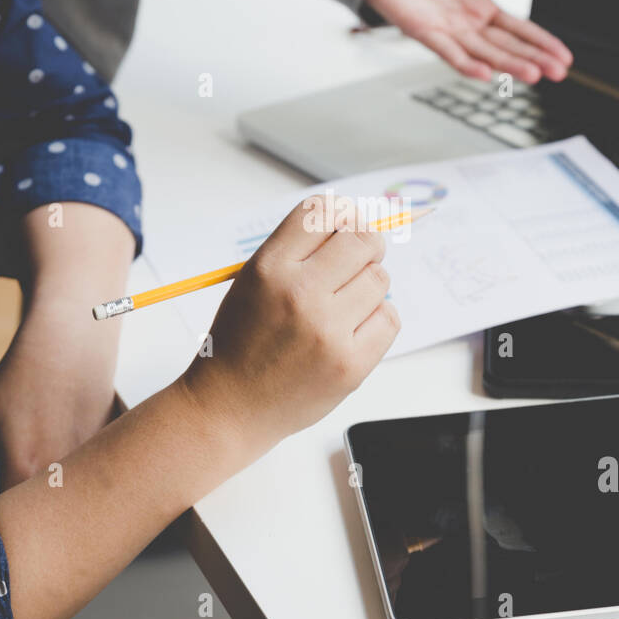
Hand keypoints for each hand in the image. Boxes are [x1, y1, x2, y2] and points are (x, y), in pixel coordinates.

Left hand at [0, 295, 120, 520]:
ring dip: (42, 512)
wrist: (73, 341)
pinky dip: (68, 492)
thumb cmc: (23, 378)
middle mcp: (63, 479)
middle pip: (34, 526)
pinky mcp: (108, 461)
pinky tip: (60, 471)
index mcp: (24, 473)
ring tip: (31, 483)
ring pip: (60, 511)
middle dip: (14, 530)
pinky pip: (83, 492)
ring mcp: (90, 471)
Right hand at [179, 195, 400, 455]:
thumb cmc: (242, 342)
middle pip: (362, 240)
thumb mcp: (251, 282)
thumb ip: (296, 252)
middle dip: (366, 244)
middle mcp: (299, 294)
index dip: (341, 213)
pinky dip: (377, 319)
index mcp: (269, 268)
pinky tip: (353, 328)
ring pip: (380, 279)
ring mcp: (328, 331)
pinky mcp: (350, 364)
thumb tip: (352, 223)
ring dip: (369, 286)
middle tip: (361, 256)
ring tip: (345, 304)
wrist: (230, 407)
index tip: (346, 224)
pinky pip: (389, 319)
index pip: (322, 212)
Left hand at [363, 0, 572, 84]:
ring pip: (485, 53)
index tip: (563, 57)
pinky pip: (448, 52)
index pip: (518, 29)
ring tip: (533, 75)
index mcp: (480, 5)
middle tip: (559, 73)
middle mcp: (467, 22)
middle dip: (534, 59)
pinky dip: (467, 64)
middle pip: (507, 46)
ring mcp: (447, 30)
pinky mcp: (424, 32)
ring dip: (509, 66)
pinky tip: (485, 74)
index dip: (541, 42)